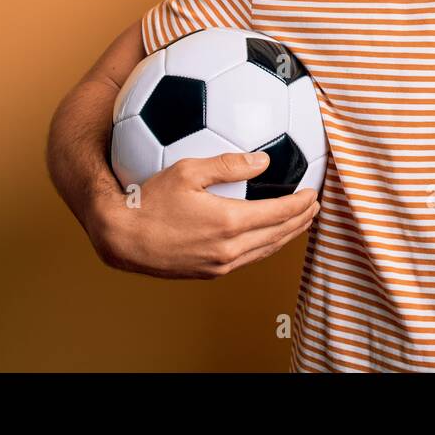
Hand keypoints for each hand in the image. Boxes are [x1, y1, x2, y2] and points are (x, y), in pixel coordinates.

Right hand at [89, 152, 319, 278]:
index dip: (301, 203)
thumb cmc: (149, 200)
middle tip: (314, 206)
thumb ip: (228, 165)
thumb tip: (263, 160)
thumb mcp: (188, 171)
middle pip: (279, 235)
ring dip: (287, 235)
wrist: (120, 238)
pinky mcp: (209, 273)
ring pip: (265, 250)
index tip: (313, 192)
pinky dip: (265, 246)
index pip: (280, 213)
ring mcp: (220, 265)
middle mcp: (229, 249)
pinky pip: (248, 259)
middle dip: (301, 220)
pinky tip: (266, 235)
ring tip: (299, 222)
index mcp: (229, 223)